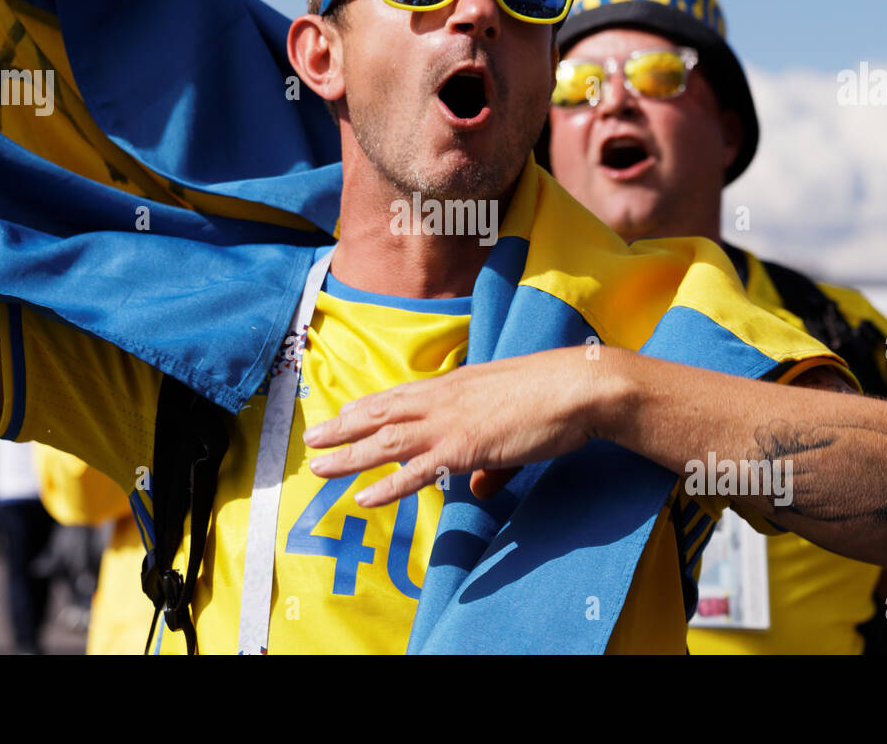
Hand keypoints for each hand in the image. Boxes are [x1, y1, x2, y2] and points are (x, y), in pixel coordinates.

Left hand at [304, 347, 611, 506]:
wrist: (575, 387)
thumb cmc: (552, 397)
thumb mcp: (512, 420)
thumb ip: (489, 460)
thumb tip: (479, 486)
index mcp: (454, 387)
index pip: (400, 396)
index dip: (367, 406)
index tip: (341, 413)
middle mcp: (443, 401)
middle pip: (381, 414)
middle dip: (343, 427)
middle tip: (311, 438)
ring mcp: (450, 423)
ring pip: (386, 441)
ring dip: (348, 456)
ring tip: (318, 468)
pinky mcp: (463, 448)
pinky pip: (414, 472)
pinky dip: (385, 486)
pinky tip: (362, 498)